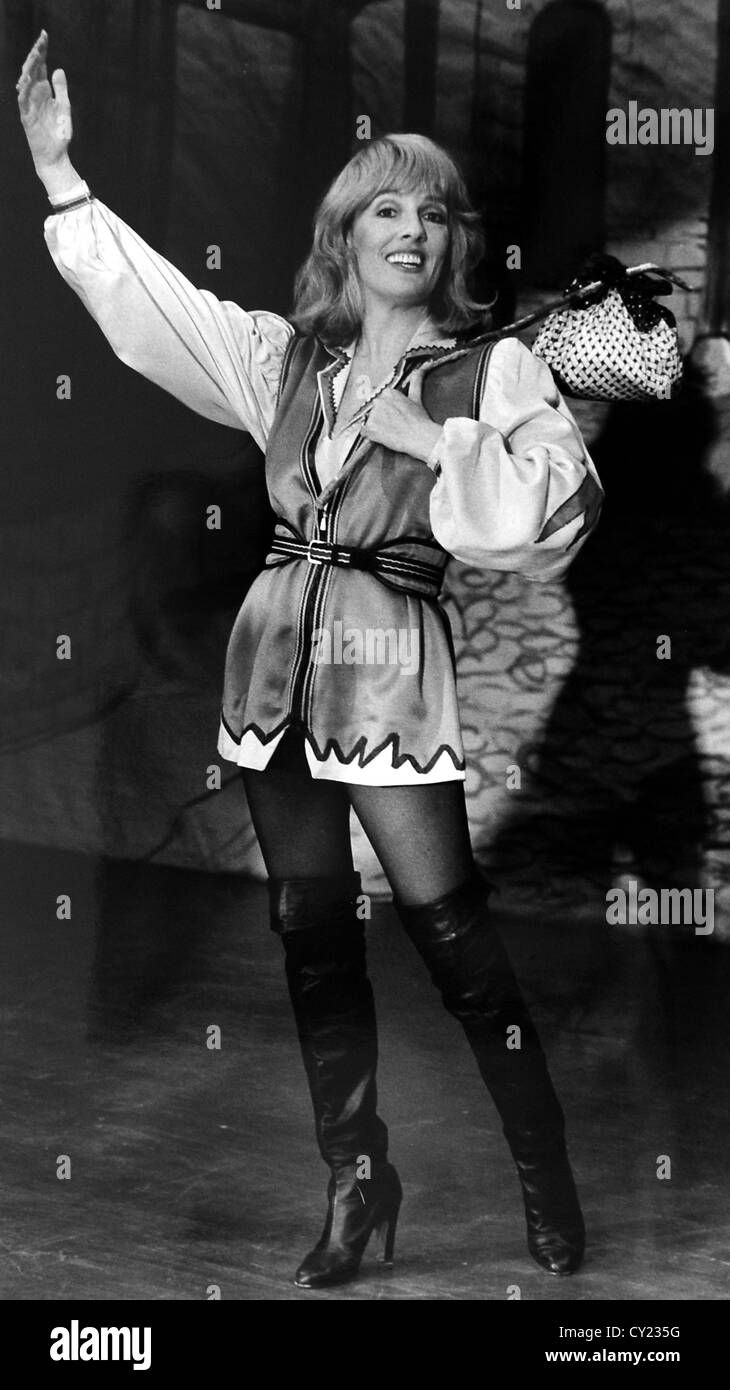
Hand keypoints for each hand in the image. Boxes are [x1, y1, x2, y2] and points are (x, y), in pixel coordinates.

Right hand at [17, 30, 73, 184]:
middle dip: (35, 55)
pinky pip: (23, 101)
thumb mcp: (64, 107)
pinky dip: (24, 90)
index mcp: (44, 91)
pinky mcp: (27, 117)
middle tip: (40, 42)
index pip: (41, 66)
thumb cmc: (58, 133)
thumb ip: (60, 89)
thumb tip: (59, 69)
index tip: (44, 36)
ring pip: (25, 82)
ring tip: (35, 55)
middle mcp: (34, 95)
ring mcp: (29, 105)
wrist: (55, 155)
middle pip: (32, 70)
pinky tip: (27, 79)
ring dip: (29, 68)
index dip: (42, 51)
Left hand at [361, 367, 442, 463]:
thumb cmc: (419, 420)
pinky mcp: (370, 428)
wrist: (419, 437)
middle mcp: (378, 401)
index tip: (392, 415)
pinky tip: (382, 435)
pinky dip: (370, 435)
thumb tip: (420, 370)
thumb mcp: (417, 398)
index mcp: (388, 392)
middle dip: (380, 416)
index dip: (385, 409)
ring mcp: (373, 415)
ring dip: (376, 426)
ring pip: (369, 420)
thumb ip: (415, 382)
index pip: (379, 398)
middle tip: (393, 424)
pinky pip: (364, 431)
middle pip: (373, 409)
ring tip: (390, 430)